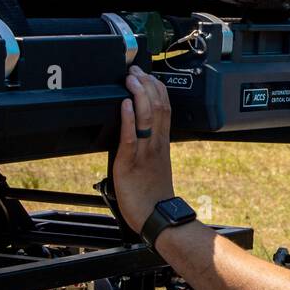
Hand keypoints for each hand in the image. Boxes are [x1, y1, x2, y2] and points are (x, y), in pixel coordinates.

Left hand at [114, 67, 176, 235]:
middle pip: (158, 107)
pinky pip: (131, 138)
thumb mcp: (156, 164)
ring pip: (147, 117)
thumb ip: (149, 147)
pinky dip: (128, 119)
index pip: (165, 108)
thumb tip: (139, 132)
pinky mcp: (130, 164)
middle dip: (146, 85)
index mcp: (162, 144)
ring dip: (138, 95)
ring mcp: (145, 153)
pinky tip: (124, 105)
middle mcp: (156, 144)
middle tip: (135, 71)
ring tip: (130, 80)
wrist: (157, 218)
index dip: (156, 88)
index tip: (146, 74)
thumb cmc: (153, 195)